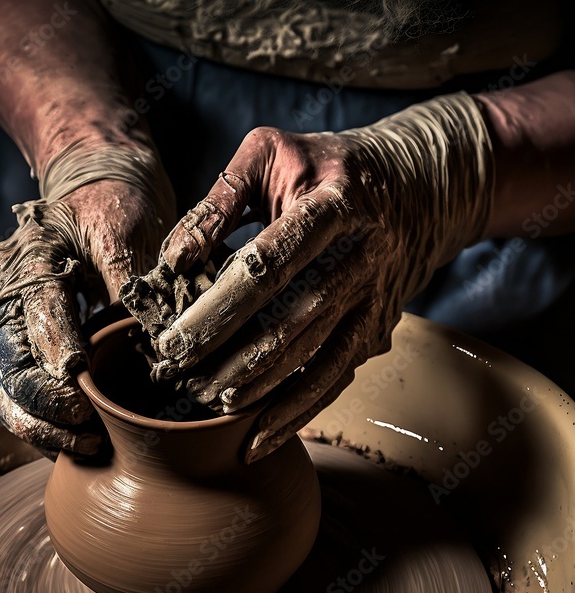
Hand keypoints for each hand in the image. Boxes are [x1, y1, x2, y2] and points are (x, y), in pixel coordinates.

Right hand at [0, 147, 174, 456]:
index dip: (53, 347)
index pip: (32, 311)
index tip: (78, 378)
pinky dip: (43, 427)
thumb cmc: (113, 205)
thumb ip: (128, 280)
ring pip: (3, 393)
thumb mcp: (124, 227)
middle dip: (46, 404)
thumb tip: (153, 336)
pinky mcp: (15, 352)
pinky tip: (80, 443)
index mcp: (25, 260)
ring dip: (41, 426)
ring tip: (89, 445)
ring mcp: (2, 329)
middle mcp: (0, 298)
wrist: (95, 191)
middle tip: (88, 425)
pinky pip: (15, 401)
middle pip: (7, 365)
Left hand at [126, 93, 492, 461]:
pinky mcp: (375, 331)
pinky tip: (256, 439)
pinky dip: (295, 415)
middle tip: (177, 376)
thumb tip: (173, 259)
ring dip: (259, 390)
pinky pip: (334, 381)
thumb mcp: (272, 153)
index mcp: (334, 206)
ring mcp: (374, 301)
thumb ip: (218, 200)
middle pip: (291, 321)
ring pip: (314, 358)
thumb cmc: (327, 166)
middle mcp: (363, 258)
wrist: (420, 185)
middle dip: (229, 356)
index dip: (219, 307)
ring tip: (206, 404)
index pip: (270, 265)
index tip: (173, 335)